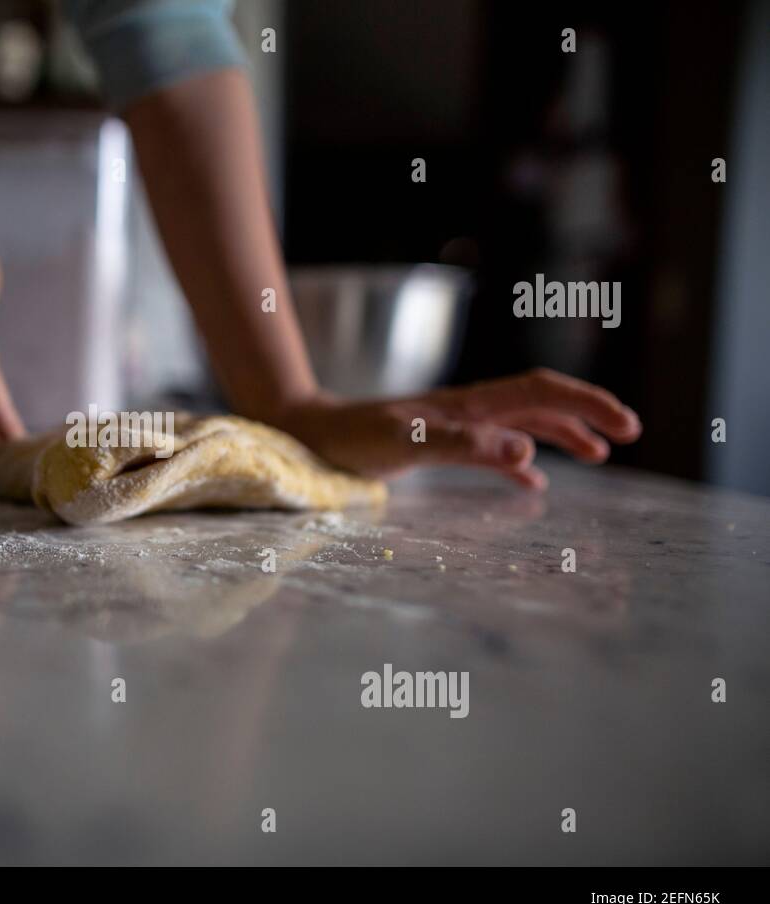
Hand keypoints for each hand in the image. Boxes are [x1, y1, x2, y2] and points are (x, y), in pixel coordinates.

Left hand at [272, 368, 642, 489]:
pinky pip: (491, 449)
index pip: (542, 392)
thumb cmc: (348, 439)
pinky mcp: (435, 443)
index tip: (626, 428)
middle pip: (541, 401)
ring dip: (563, 433)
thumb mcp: (405, 443)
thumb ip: (463, 447)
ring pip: (522, 423)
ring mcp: (453, 425)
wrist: (305, 433)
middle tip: (629, 436)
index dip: (587, 405)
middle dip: (588, 413)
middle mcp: (467, 409)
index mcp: (467, 405)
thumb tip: (528, 453)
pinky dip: (520, 462)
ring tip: (600, 455)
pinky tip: (533, 481)